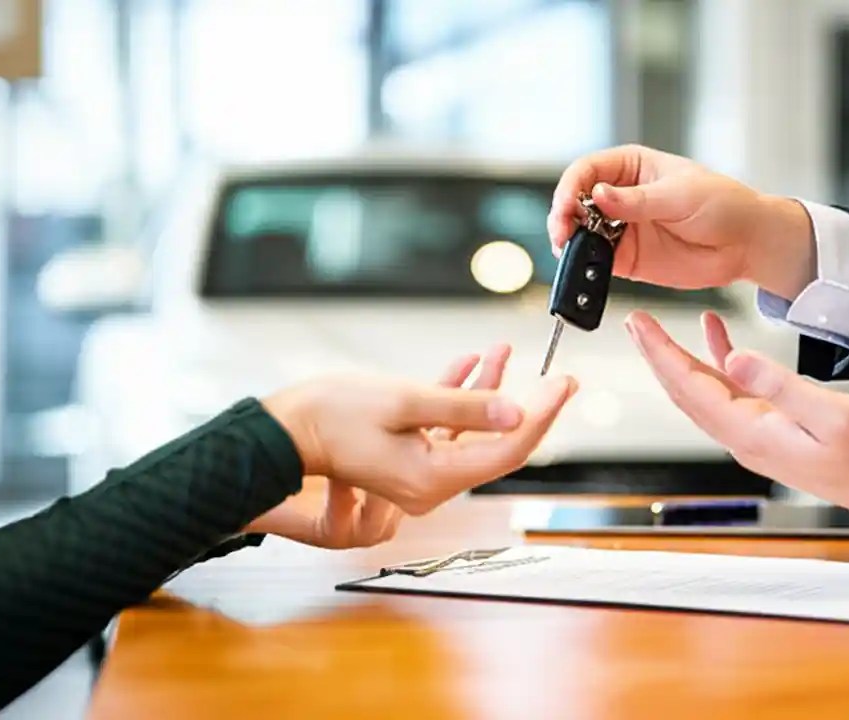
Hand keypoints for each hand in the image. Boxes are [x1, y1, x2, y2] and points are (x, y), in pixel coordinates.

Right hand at [261, 346, 575, 516]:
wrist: (284, 428)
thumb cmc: (332, 414)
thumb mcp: (404, 401)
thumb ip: (463, 407)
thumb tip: (517, 413)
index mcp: (433, 479)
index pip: (508, 450)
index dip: (542, 416)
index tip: (564, 384)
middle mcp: (432, 485)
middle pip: (497, 444)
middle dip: (527, 405)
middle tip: (559, 376)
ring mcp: (422, 474)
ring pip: (474, 431)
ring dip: (491, 390)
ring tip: (505, 350)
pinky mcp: (410, 457)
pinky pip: (448, 428)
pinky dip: (462, 396)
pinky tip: (472, 363)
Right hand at [548, 144, 815, 298]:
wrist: (746, 244)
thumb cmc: (723, 205)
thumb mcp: (679, 195)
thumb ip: (637, 200)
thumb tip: (599, 196)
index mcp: (631, 167)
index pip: (588, 170)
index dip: (571, 187)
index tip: (568, 205)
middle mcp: (621, 196)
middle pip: (576, 202)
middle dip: (564, 216)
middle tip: (562, 233)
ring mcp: (621, 228)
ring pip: (581, 233)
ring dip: (571, 243)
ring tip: (570, 252)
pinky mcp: (626, 259)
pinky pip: (597, 262)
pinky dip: (586, 267)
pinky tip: (585, 269)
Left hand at [623, 310, 848, 538]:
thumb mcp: (834, 414)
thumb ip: (780, 386)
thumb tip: (735, 360)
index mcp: (753, 434)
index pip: (690, 389)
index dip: (660, 354)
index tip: (639, 325)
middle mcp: (747, 439)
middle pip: (687, 392)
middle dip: (659, 355)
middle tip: (636, 321)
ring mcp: (758, 436)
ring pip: (707, 392)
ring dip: (684, 358)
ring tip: (662, 327)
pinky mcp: (774, 430)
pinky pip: (734, 394)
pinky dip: (722, 364)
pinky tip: (720, 341)